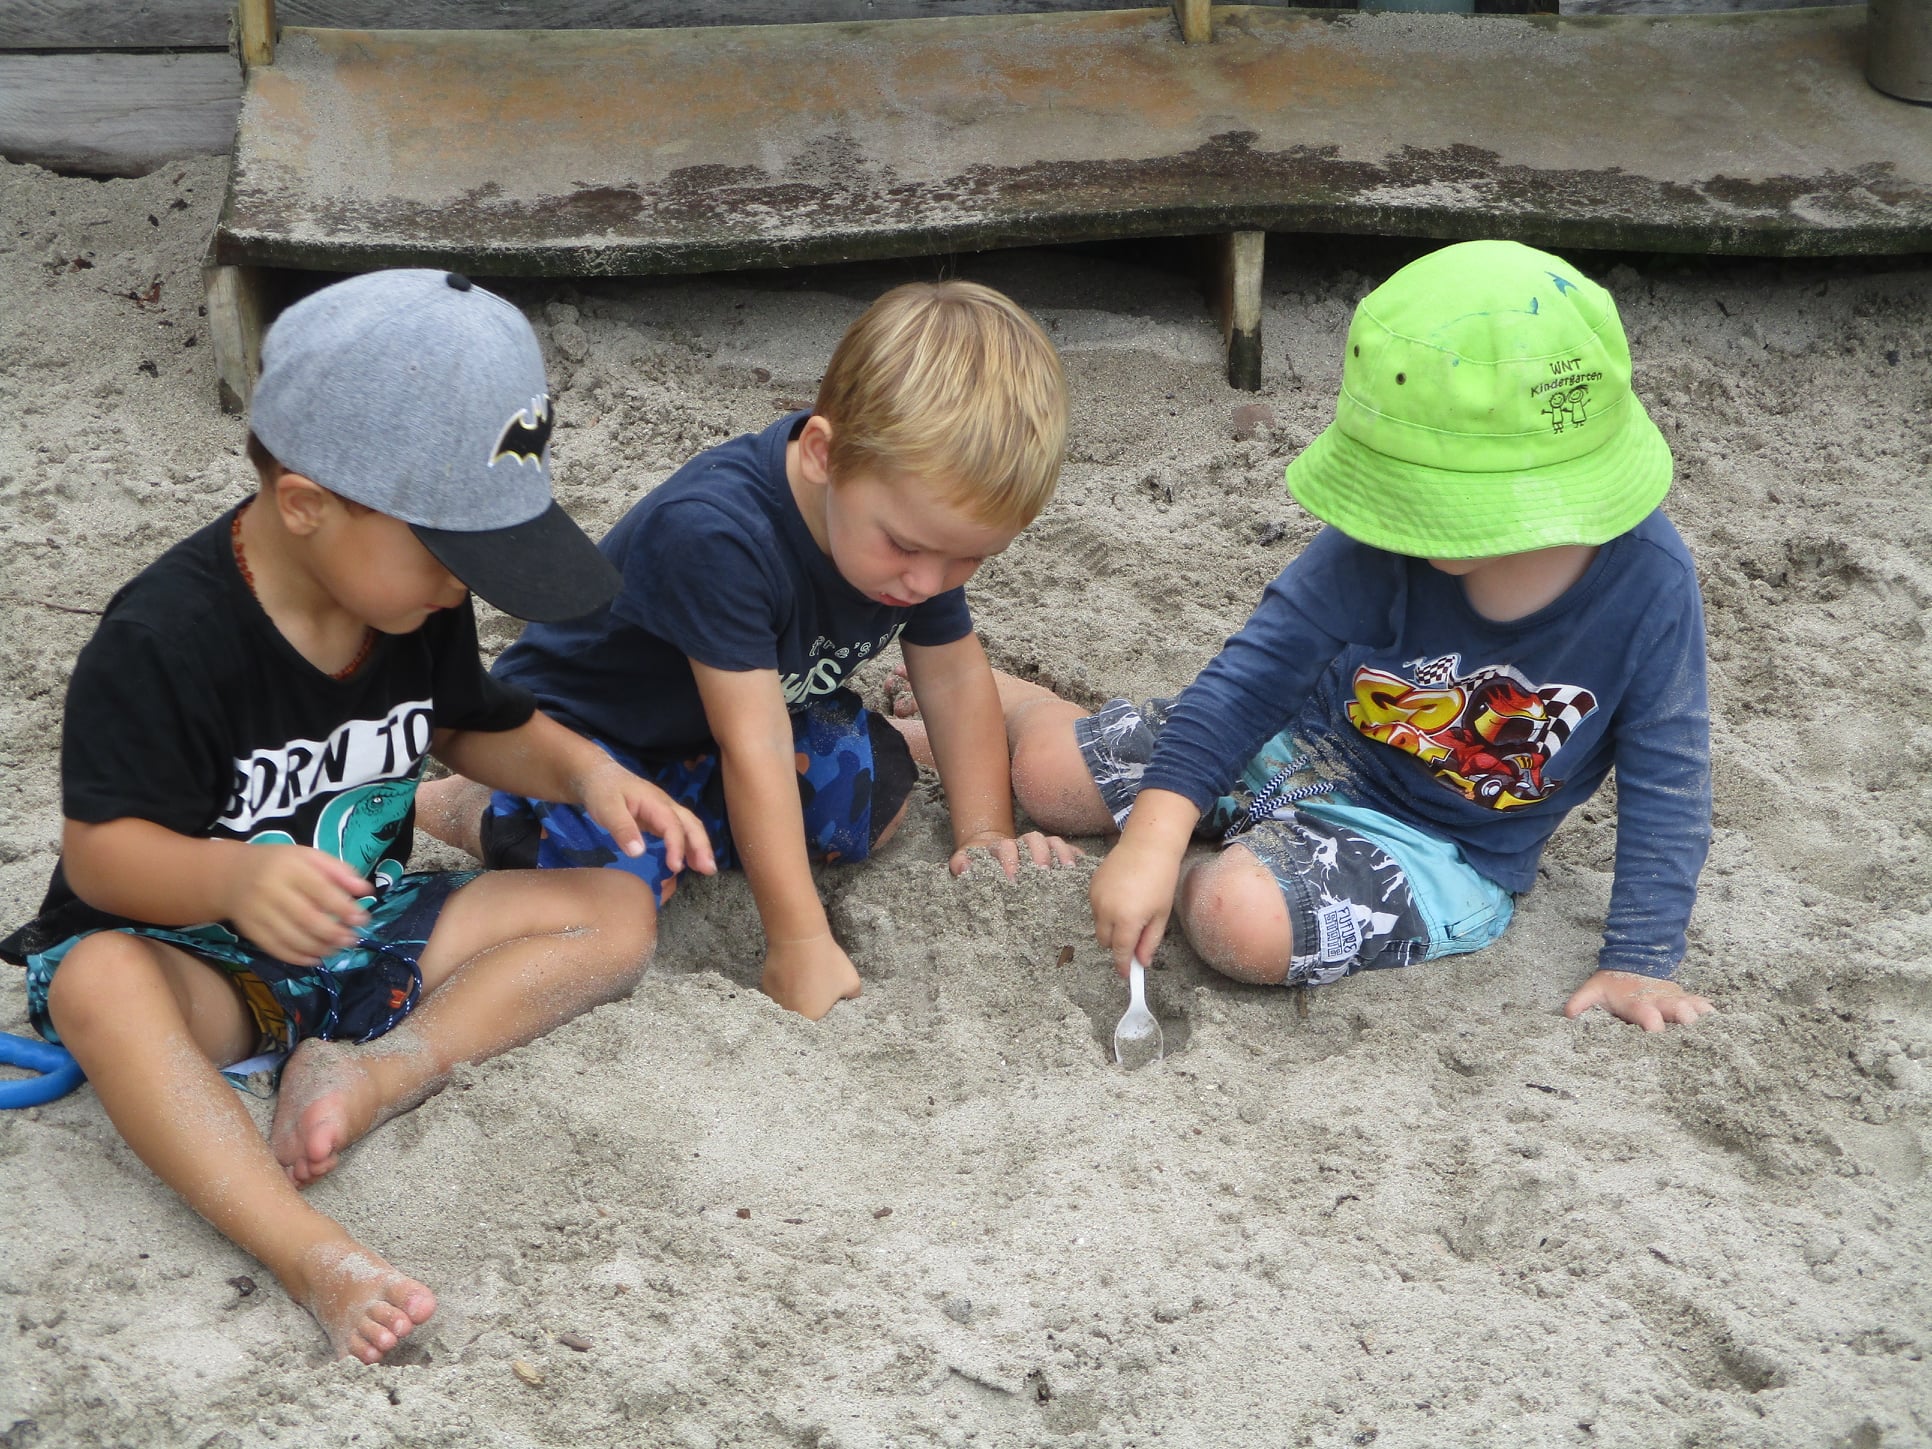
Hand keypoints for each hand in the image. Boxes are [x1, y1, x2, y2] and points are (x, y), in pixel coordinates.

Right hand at [222, 845, 372, 964]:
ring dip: (320, 948)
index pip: (321, 890)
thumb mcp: (309, 857)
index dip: (344, 908)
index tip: (363, 919)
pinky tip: (315, 958)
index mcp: (290, 867)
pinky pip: (276, 949)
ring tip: (337, 949)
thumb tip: (365, 890)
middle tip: (352, 940)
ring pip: (292, 938)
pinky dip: (298, 958)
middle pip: (307, 918)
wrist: (231, 874)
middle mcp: (271, 890)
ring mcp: (258, 912)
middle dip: (334, 933)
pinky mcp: (250, 930)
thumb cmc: (281, 864)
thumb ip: (339, 871)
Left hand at [575, 757, 717, 876]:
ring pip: (689, 827)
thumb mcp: (607, 808)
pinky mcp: (658, 819)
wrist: (596, 773)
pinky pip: (679, 831)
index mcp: (655, 802)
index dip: (677, 846)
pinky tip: (688, 861)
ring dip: (699, 847)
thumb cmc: (602, 789)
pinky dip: (688, 845)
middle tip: (708, 869)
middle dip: (702, 846)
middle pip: (691, 824)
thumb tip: (638, 853)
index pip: (673, 825)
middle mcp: (665, 805)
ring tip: (705, 869)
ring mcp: (663, 811)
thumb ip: (622, 828)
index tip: (675, 867)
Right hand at [760, 933, 861, 1019]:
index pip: (819, 1024)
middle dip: (810, 1005)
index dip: (825, 1013)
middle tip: (818, 989)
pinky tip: (793, 972)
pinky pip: (779, 991)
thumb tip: (851, 998)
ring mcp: (774, 1001)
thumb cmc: (826, 962)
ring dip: (796, 996)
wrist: (799, 939)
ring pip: (788, 1003)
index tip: (829, 1002)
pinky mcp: (766, 986)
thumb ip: (853, 996)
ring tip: (806, 979)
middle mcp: (789, 1015)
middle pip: (802, 1016)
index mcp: (811, 1019)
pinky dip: (785, 985)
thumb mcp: (852, 981)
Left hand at [949, 829, 1081, 878]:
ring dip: (1061, 853)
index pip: (1007, 847)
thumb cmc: (980, 864)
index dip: (1010, 861)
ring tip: (1067, 869)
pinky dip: (1076, 855)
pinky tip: (1082, 867)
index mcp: (1002, 846)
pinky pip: (1069, 849)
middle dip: (1039, 854)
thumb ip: (961, 863)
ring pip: (1053, 842)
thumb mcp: (965, 861)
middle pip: (1034, 839)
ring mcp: (1040, 846)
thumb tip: (963, 867)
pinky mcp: (1054, 853)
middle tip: (1042, 872)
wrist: (991, 855)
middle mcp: (1023, 843)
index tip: (1011, 879)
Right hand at [1089, 833, 1182, 977]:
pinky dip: (1106, 911)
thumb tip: (1141, 962)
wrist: (1147, 845)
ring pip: (1099, 926)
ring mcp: (1096, 898)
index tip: (1126, 975)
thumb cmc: (1160, 879)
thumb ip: (1150, 941)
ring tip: (1131, 910)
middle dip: (1118, 945)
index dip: (1123, 967)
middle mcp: (1106, 910)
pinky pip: (1096, 909)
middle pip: (1106, 942)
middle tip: (1135, 936)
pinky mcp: (1091, 887)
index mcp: (1127, 920)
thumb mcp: (1161, 914)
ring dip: (1111, 928)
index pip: (1120, 952)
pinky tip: (1123, 897)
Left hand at [1564, 970, 1714, 1031]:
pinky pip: (1704, 1006)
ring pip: (1697, 1008)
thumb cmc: (1611, 985)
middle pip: (1679, 1010)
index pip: (1646, 1015)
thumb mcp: (1592, 991)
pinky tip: (1729, 1028)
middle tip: (1697, 1031)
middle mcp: (1661, 1002)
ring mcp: (1676, 1000)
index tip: (1656, 1034)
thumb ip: (1580, 1003)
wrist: (1633, 960)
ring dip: (1706, 1019)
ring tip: (1721, 1033)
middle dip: (1688, 1019)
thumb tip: (1567, 1015)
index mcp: (1638, 1003)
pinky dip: (1715, 1015)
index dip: (1652, 1025)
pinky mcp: (1687, 1000)